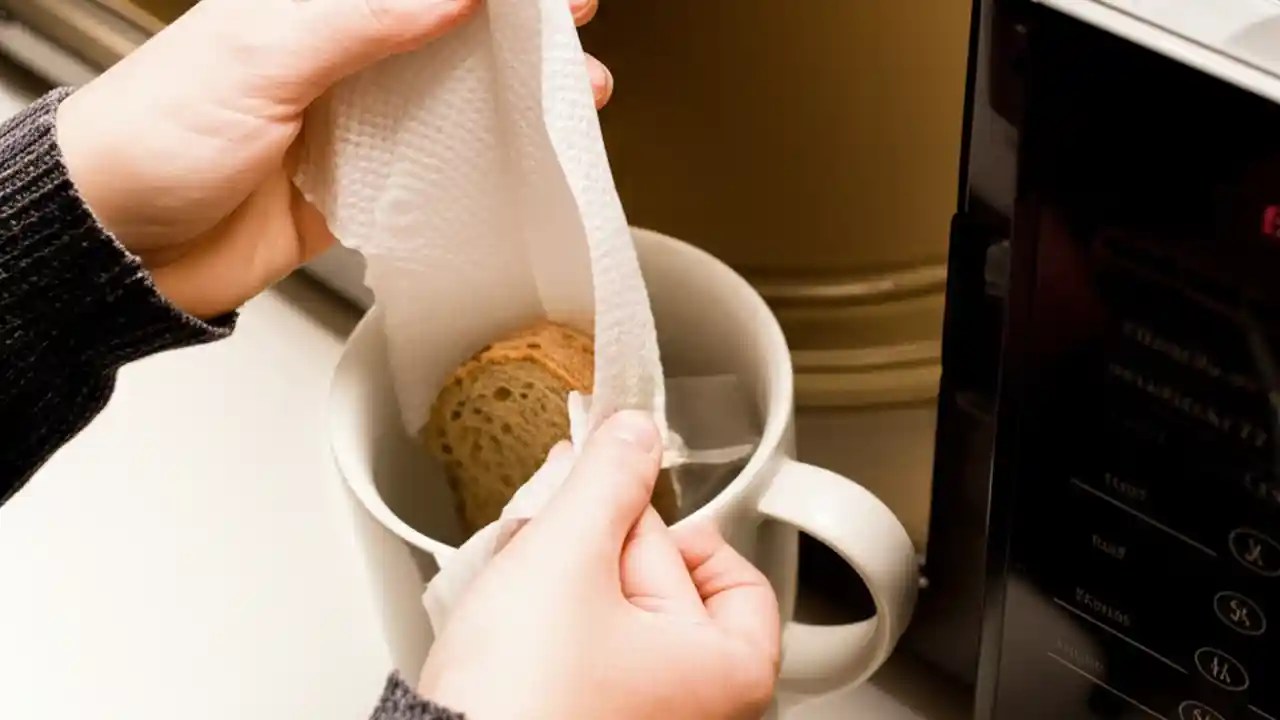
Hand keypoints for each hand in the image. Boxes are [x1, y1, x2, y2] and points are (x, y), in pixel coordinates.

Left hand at [55, 0, 610, 318]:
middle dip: (518, 32)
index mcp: (307, 6)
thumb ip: (364, 17)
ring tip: (577, 99)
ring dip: (514, 99)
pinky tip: (519, 163)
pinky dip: (480, 167)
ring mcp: (349, 122)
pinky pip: (432, 172)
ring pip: (450, 99)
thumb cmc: (155, 135)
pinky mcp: (355, 187)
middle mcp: (335, 56)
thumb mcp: (261, 55)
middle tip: (574, 32)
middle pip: (446, 31)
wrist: (118, 248)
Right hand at [418, 411, 780, 718]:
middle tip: (550, 540)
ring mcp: (643, 717)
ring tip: (519, 583)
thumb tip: (635, 434)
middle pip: (665, 583)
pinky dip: (550, 622)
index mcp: (730, 671)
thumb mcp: (569, 553)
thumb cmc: (522, 698)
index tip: (618, 509)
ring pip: (614, 613)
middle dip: (597, 548)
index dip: (663, 528)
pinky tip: (508, 615)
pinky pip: (583, 652)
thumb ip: (610, 480)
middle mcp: (700, 707)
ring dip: (564, 578)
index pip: (725, 564)